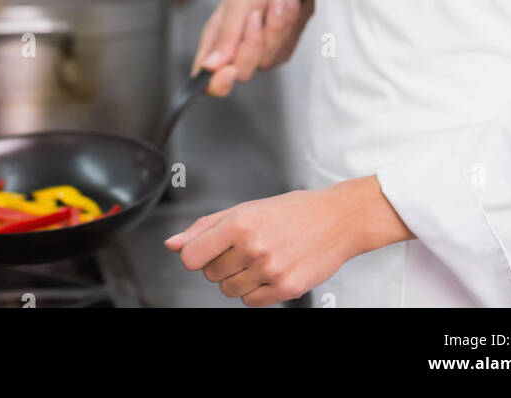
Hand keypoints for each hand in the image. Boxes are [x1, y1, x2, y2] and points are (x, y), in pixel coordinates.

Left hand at [164, 179, 411, 306]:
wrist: (337, 220)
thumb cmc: (292, 211)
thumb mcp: (245, 208)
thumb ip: (205, 227)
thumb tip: (173, 244)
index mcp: (239, 223)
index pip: (191, 257)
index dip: (195, 256)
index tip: (206, 252)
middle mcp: (253, 247)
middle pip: (210, 275)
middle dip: (221, 263)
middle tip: (243, 248)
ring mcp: (269, 270)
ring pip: (229, 290)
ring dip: (238, 278)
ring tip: (258, 258)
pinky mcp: (285, 288)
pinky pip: (251, 302)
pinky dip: (255, 290)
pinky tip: (269, 271)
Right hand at [192, 0, 314, 95]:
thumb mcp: (241, 3)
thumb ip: (226, 35)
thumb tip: (208, 66)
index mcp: (215, 39)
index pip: (206, 77)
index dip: (216, 83)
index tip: (230, 71)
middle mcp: (234, 51)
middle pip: (240, 72)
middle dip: (253, 42)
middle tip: (256, 14)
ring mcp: (259, 54)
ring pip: (266, 61)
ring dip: (274, 27)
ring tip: (278, 1)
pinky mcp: (279, 52)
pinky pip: (283, 51)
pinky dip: (287, 25)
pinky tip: (289, 5)